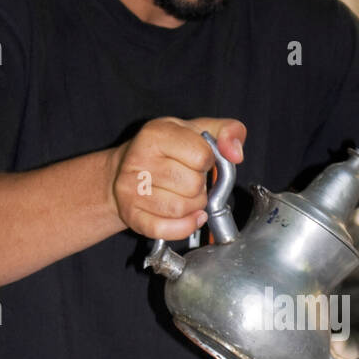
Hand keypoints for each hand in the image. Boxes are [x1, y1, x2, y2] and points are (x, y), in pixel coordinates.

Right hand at [109, 116, 245, 237]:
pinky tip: (187, 217)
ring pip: (182, 209)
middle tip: (190, 180)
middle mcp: (139, 160)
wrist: (122, 170)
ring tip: (185, 195)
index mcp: (157, 134)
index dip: (208, 161)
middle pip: (193, 185)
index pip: (202, 156)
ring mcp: (132, 190)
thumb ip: (227, 131)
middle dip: (200, 186)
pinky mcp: (132, 216)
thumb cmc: (164, 150)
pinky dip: (184, 226)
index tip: (198, 160)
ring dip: (193, 206)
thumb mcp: (196, 130)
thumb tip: (236, 153)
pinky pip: (167, 229)